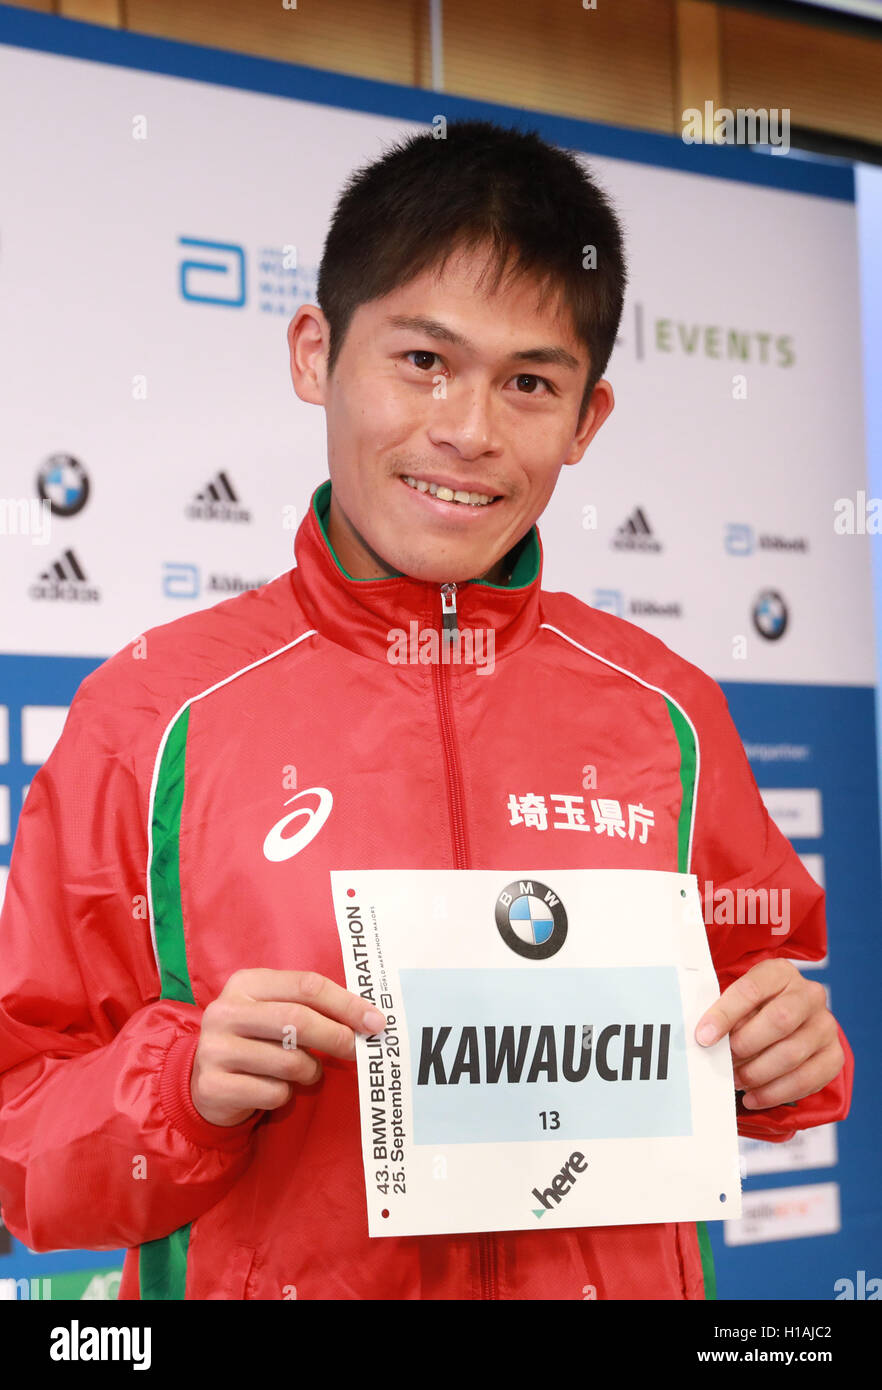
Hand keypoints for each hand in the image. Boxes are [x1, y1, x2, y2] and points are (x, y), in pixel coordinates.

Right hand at [190, 968, 385, 1126]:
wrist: (206, 1082)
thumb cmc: (256, 1042)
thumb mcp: (276, 1014)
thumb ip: (312, 1010)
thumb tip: (368, 1020)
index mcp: (246, 983)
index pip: (306, 985)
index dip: (346, 1003)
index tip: (375, 1021)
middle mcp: (225, 1011)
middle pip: (298, 1019)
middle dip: (337, 1036)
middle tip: (358, 1050)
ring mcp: (215, 1048)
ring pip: (289, 1061)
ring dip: (310, 1071)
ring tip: (305, 1072)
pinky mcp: (213, 1085)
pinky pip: (273, 1092)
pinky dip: (285, 1094)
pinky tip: (274, 1088)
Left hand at [694, 959, 842, 1108]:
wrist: (789, 1023)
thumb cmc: (755, 1011)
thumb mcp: (739, 1002)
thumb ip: (725, 1014)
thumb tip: (705, 1038)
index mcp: (780, 972)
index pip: (751, 989)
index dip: (725, 1014)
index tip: (704, 1037)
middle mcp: (809, 995)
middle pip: (780, 1020)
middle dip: (746, 1045)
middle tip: (725, 1061)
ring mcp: (826, 1025)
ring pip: (792, 1053)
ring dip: (757, 1073)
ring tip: (736, 1080)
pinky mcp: (834, 1055)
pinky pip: (806, 1079)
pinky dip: (775, 1092)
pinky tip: (754, 1096)